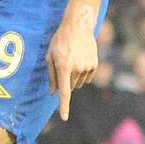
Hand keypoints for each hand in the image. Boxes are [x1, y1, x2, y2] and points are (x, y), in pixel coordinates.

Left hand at [45, 4, 98, 120]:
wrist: (78, 26)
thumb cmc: (60, 40)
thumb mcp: (50, 56)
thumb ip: (51, 75)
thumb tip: (52, 92)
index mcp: (63, 68)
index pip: (64, 92)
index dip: (64, 106)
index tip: (65, 117)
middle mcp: (76, 69)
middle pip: (70, 86)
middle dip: (65, 82)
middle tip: (64, 66)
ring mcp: (87, 67)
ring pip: (79, 82)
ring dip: (74, 77)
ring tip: (72, 59)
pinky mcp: (94, 64)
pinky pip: (87, 77)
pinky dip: (83, 73)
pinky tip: (80, 60)